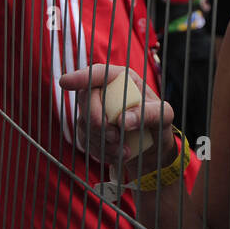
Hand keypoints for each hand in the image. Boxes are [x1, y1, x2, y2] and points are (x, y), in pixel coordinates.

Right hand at [58, 64, 176, 168]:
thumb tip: (124, 120)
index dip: (80, 77)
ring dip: (103, 142)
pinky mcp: (89, 131)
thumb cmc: (159, 125)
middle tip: (116, 137)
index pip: (98, 73)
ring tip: (125, 151)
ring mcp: (95, 111)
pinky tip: (118, 155)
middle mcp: (106, 92)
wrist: (152, 149)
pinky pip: (86, 141)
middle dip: (97, 121)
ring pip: (84, 123)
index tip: (65, 83)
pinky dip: (102, 152)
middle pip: (86, 98)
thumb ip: (150, 114)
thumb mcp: (165, 116)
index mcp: (123, 80)